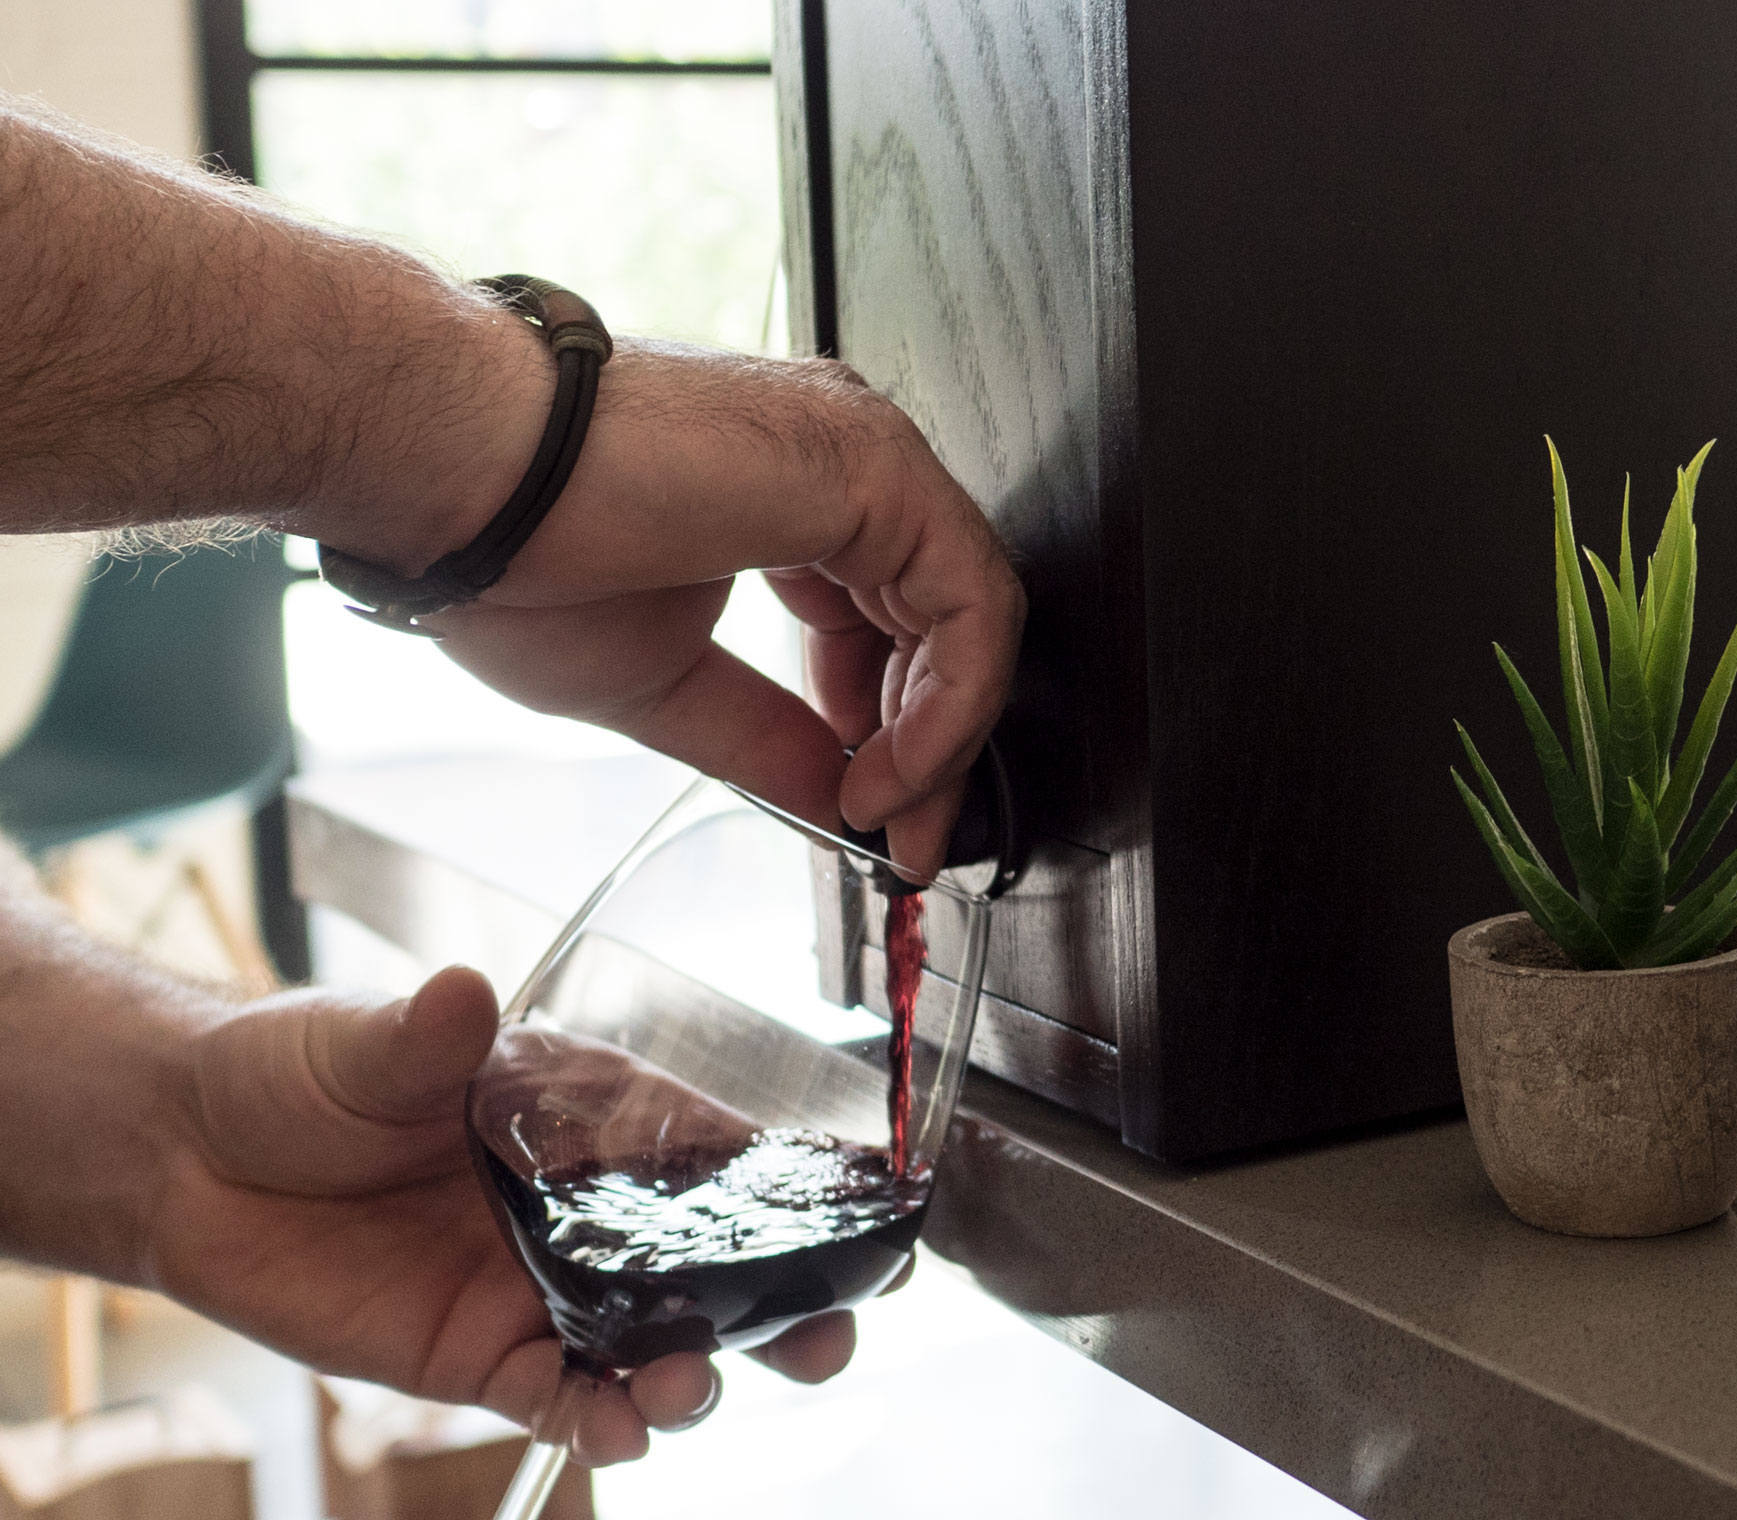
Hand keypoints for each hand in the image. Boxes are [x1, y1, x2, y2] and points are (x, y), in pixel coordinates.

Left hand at [149, 967, 860, 1464]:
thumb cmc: (296, 1070)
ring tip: (685, 1388)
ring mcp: (536, 1286)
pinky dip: (598, 1419)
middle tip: (826, 1341)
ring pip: (650, 1345)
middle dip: (784, 1311)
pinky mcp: (477, 1354)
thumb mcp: (367, 1042)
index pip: (715, 1153)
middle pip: (712, 1266)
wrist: (186, 1158)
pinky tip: (617, 1429)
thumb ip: (428, 1035)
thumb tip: (463, 996)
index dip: (793, 1194)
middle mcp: (583, 1209)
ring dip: (689, 1376)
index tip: (861, 1227)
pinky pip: (559, 1396)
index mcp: (589, 1116)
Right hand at [419, 344, 1024, 881]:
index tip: (871, 815)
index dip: (895, 729)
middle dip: (930, 748)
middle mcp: (844, 465)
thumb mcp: (665, 683)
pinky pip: (968, 602)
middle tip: (901, 840)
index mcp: (796, 499)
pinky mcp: (876, 467)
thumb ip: (766, 736)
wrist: (450, 481)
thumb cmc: (515, 554)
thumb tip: (837, 801)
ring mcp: (865, 456)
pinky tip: (888, 771)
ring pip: (971, 616)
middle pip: (944, 623)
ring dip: (942, 740)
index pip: (894, 621)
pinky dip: (950, 705)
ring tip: (885, 818)